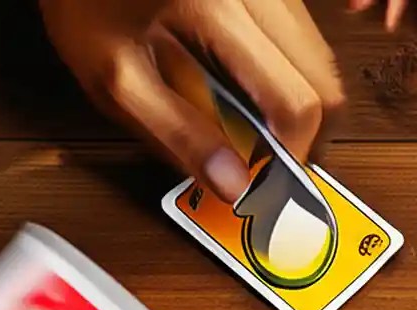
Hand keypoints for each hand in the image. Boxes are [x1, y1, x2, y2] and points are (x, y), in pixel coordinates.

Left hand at [40, 0, 345, 203]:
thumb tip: (233, 184)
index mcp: (216, 12)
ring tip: (256, 122)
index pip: (294, 101)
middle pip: (327, 84)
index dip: (292, 152)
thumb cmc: (89, 9)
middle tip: (271, 158)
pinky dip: (293, 77)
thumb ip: (176, 133)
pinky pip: (306, 43)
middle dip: (309, 133)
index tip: (268, 179)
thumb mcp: (115, 79)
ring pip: (323, 63)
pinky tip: (254, 87)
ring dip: (302, 104)